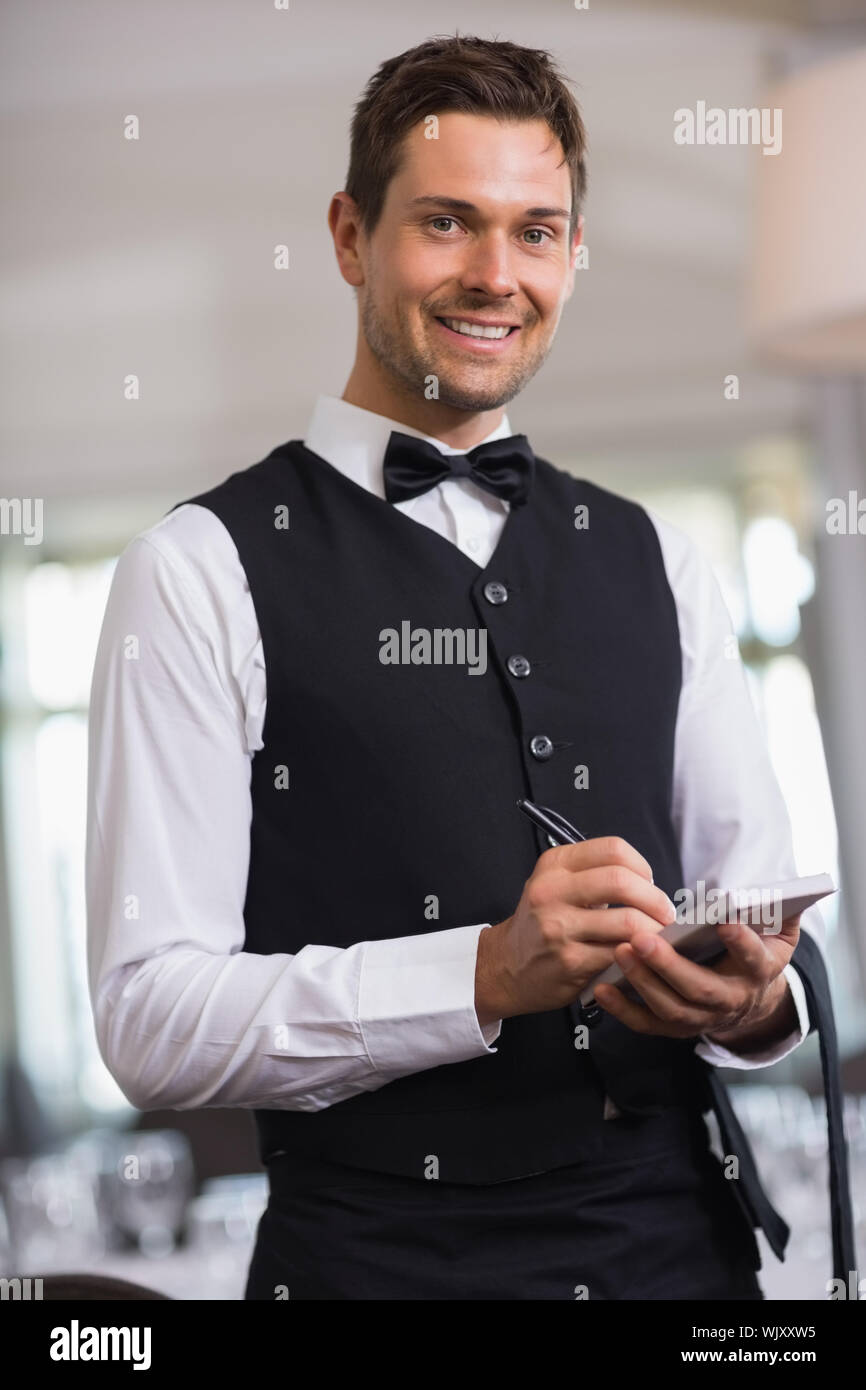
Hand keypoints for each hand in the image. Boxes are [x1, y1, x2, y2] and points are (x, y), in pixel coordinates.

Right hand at [475, 837, 676, 1025]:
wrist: (506, 965)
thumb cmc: (540, 924)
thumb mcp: (555, 884)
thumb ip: (594, 875)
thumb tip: (649, 884)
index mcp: (554, 865)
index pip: (613, 849)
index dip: (642, 866)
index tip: (649, 883)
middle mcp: (552, 891)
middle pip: (622, 881)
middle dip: (655, 899)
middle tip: (665, 913)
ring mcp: (559, 927)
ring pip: (627, 921)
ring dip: (654, 932)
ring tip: (658, 937)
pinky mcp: (570, 961)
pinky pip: (620, 954)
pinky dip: (638, 955)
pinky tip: (639, 956)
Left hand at [594, 910, 801, 1047]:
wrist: (750, 1002)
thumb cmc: (756, 955)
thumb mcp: (778, 935)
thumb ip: (780, 912)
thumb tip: (784, 892)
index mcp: (757, 973)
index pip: (753, 959)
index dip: (741, 942)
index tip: (723, 920)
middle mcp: (731, 1000)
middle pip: (701, 989)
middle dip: (670, 965)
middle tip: (642, 938)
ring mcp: (702, 1018)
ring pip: (672, 1008)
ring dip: (643, 982)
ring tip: (620, 951)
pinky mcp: (676, 1029)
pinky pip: (647, 1023)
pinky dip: (623, 1010)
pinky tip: (603, 989)